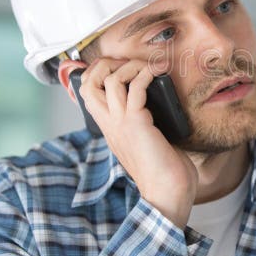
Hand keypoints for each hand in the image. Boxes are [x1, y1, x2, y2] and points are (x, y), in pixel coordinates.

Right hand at [78, 58, 196, 227]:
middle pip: (89, 83)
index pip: (87, 93)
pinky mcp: (137, 124)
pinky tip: (159, 73)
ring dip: (130, 66)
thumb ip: (145, 122)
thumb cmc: (165, 169)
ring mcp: (121, 124)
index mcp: (110, 128)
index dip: (98, 73)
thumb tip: (161, 102)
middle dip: (106, 64)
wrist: (168, 192)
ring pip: (109, 81)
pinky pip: (135, 88)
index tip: (121, 65)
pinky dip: (146, 74)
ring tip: (150, 66)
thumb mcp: (148, 140)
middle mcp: (110, 124)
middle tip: (131, 63)